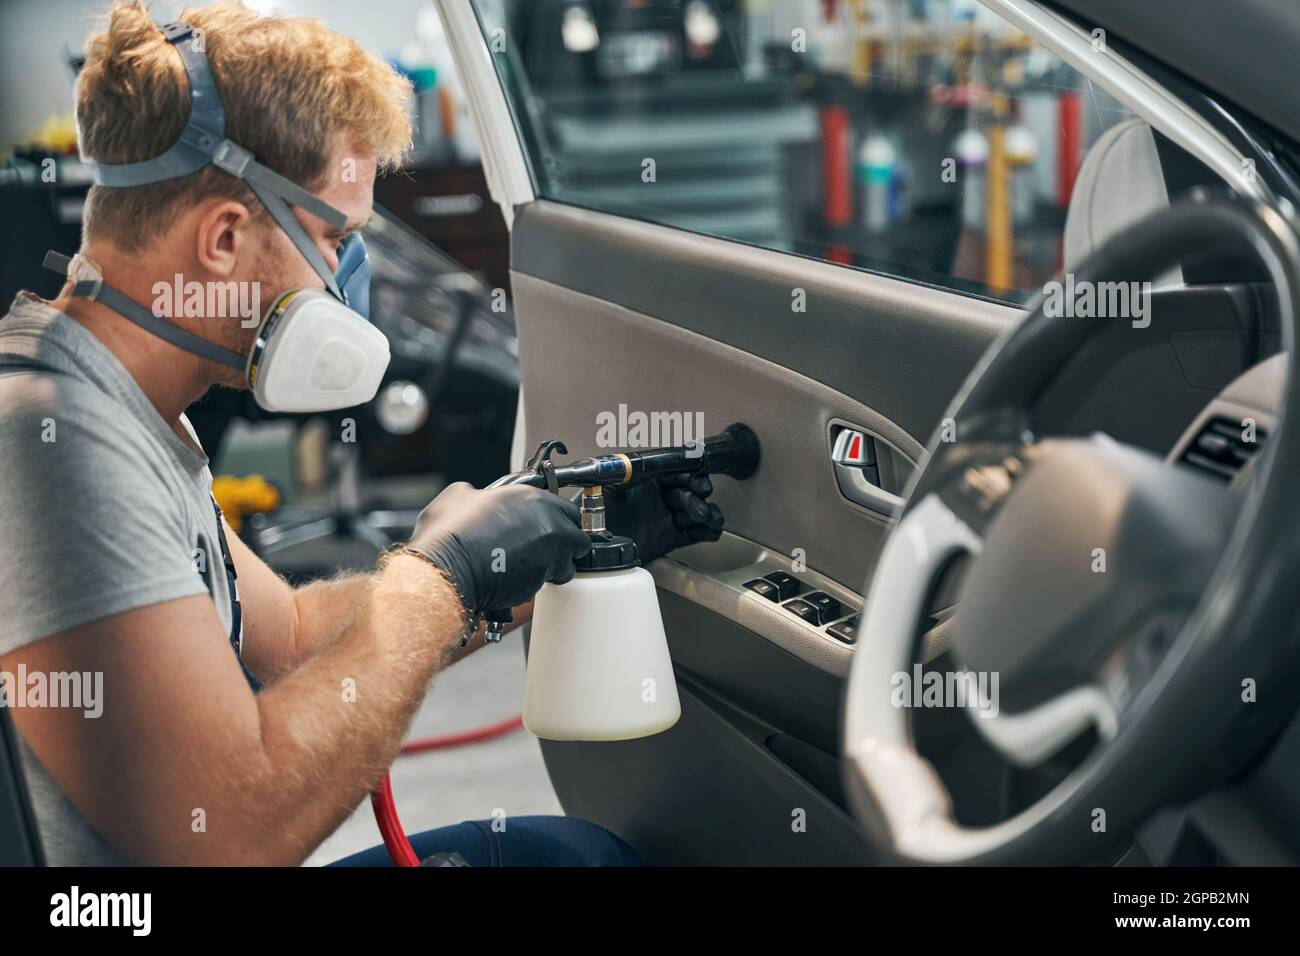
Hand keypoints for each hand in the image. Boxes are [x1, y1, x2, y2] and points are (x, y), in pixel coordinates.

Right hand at [405, 483, 591, 613]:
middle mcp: (548, 525)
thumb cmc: (449, 534)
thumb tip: (473, 496)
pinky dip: (533, 583)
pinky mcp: (539, 582)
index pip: (568, 509)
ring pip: (567, 565)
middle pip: (579, 538)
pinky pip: (545, 584)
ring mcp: (548, 555)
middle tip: (548, 550)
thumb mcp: (459, 496)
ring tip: (529, 567)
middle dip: (567, 546)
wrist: (446, 570)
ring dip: (554, 568)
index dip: (560, 520)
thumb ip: (477, 494)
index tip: (551, 527)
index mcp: (533, 499)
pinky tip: (513, 579)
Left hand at [603, 473, 723, 565]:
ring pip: (693, 512)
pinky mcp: (667, 538)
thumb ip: (619, 473)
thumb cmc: (591, 514)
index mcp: (645, 482)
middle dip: (697, 491)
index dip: (686, 472)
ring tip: (707, 516)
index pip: (672, 472)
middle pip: (687, 490)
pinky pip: (692, 534)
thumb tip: (628, 463)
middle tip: (700, 493)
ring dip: (705, 512)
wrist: (590, 546)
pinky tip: (712, 530)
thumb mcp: (604, 488)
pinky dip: (706, 532)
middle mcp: (657, 498)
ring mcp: (663, 518)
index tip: (695, 474)